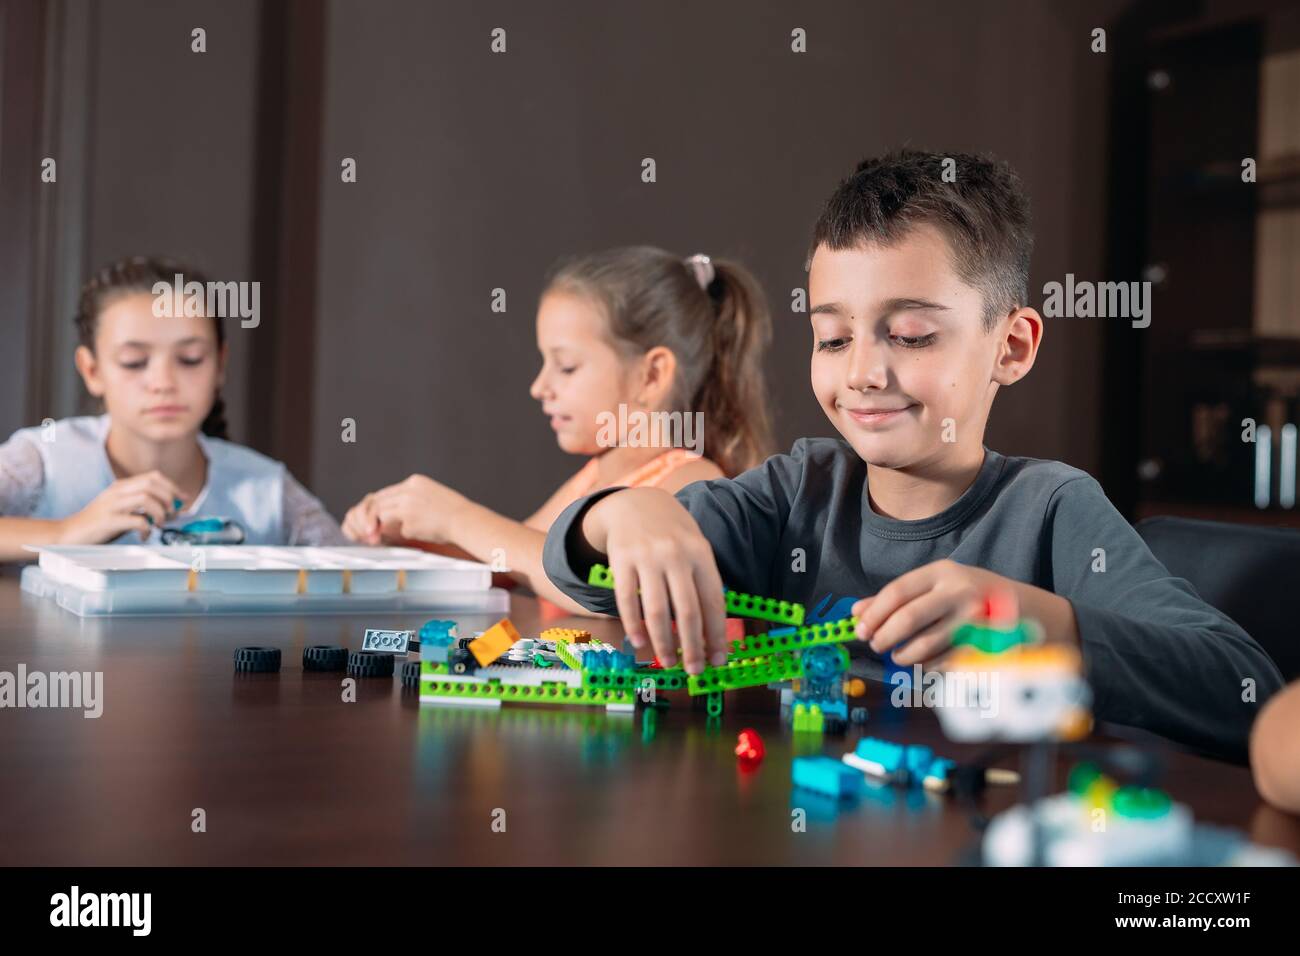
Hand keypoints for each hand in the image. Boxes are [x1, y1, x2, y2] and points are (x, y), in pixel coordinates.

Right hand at [58, 471, 184, 543]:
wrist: (67, 534)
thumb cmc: (98, 524)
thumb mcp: (120, 509)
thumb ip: (141, 506)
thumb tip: (170, 510)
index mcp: (121, 486)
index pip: (153, 477)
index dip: (172, 486)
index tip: (183, 499)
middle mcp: (117, 491)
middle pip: (152, 484)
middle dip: (169, 498)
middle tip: (173, 514)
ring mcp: (112, 505)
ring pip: (146, 498)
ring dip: (160, 512)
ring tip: (159, 524)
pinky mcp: (108, 520)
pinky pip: (137, 520)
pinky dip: (147, 528)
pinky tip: (145, 535)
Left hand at [342, 474, 464, 545]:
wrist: (466, 521)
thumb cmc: (453, 512)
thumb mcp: (431, 495)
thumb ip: (411, 499)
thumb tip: (392, 510)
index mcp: (415, 482)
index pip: (387, 491)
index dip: (380, 505)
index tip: (376, 516)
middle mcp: (409, 491)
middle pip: (380, 501)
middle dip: (372, 516)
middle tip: (371, 530)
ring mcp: (408, 505)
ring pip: (383, 515)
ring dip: (386, 525)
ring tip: (398, 531)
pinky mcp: (409, 521)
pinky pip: (400, 530)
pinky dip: (408, 533)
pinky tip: (424, 532)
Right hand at [587, 488, 728, 673]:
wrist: (635, 502)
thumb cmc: (672, 533)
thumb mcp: (695, 547)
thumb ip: (702, 581)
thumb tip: (711, 630)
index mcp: (701, 553)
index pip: (713, 601)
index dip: (717, 634)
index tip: (717, 659)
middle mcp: (676, 554)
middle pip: (687, 610)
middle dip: (692, 646)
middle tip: (694, 670)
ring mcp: (647, 557)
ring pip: (657, 610)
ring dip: (663, 642)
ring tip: (669, 661)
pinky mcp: (621, 560)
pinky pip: (627, 600)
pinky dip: (633, 625)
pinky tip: (640, 642)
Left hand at [852, 559, 1002, 665]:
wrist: (1030, 612)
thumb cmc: (973, 597)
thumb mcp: (939, 585)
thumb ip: (899, 596)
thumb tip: (857, 612)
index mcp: (944, 572)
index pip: (897, 592)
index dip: (873, 613)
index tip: (860, 629)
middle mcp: (960, 592)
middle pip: (908, 618)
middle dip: (883, 636)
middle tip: (875, 644)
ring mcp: (975, 620)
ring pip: (924, 645)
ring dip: (903, 655)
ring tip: (898, 655)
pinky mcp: (984, 647)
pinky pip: (942, 663)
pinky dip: (925, 667)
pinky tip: (922, 663)